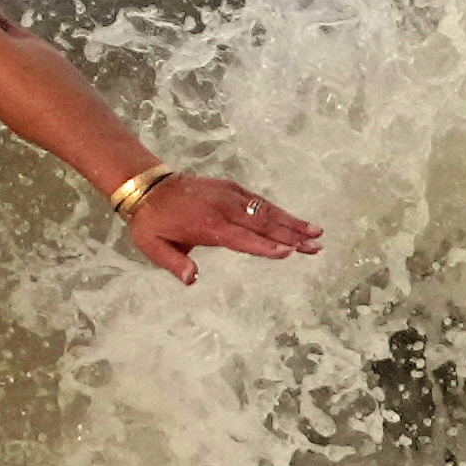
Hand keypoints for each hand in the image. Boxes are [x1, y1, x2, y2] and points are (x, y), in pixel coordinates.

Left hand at [120, 172, 319, 285]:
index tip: (289, 251)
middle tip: (316, 246)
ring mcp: (229, 195)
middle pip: (263, 224)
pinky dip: (278, 210)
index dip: (265, 246)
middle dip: (291, 235)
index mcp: (208, 225)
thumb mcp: (154, 247)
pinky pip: (259, 200)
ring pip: (266, 210)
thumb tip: (192, 280)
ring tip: (317, 232)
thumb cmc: (152, 222)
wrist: (148, 186)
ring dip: (292, 222)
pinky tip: (295, 220)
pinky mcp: (231, 188)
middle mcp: (223, 208)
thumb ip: (175, 263)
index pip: (242, 238)